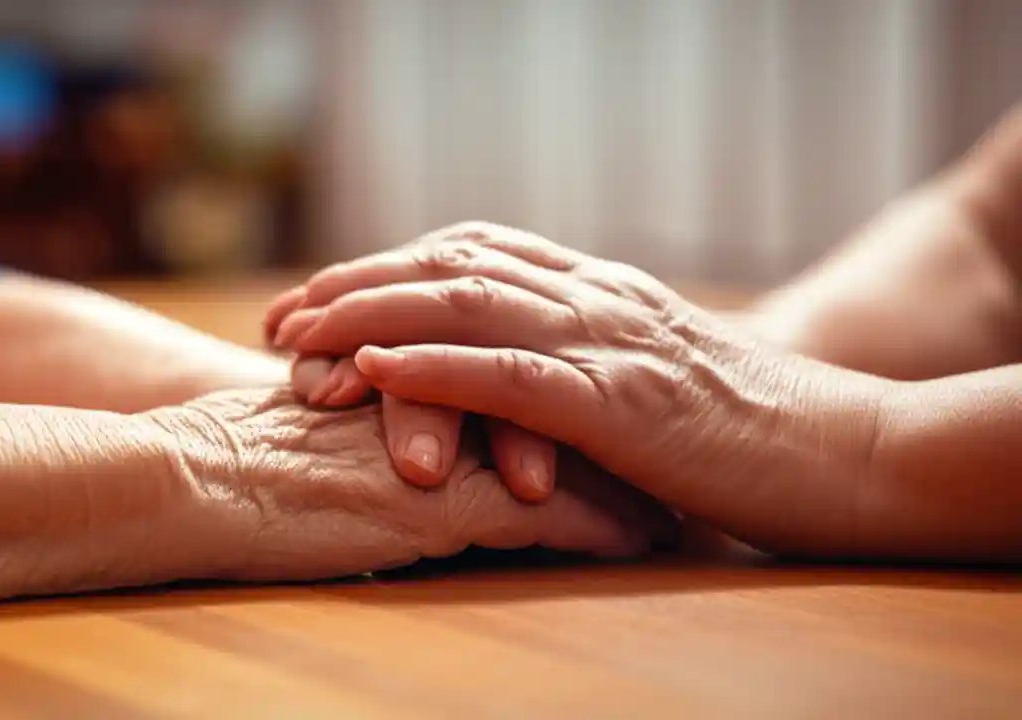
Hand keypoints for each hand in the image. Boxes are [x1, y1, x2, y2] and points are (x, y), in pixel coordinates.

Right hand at [149, 387, 678, 579]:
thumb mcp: (316, 420)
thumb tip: (415, 433)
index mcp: (410, 361)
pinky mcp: (439, 502)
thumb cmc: (231, 456)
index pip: (512, 359)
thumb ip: (371, 413)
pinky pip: (540, 513)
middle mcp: (438, 387)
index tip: (621, 407)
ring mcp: (446, 440)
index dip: (571, 379)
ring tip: (679, 500)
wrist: (181, 479)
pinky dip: (596, 526)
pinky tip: (641, 540)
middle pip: (553, 388)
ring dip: (625, 475)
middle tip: (675, 442)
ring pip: (563, 445)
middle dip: (615, 420)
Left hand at [267, 222, 889, 555]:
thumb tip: (513, 379)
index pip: (471, 252)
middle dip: (354, 287)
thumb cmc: (752, 433)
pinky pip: (512, 374)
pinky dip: (436, 368)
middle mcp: (595, 298)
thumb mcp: (653, 380)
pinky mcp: (623, 402)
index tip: (319, 295)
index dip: (385, 268)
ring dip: (370, 318)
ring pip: (466, 306)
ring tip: (299, 336)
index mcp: (600, 290)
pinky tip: (376, 371)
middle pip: (449, 267)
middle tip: (281, 317)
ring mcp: (609, 343)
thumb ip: (586, 363)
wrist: (853, 455)